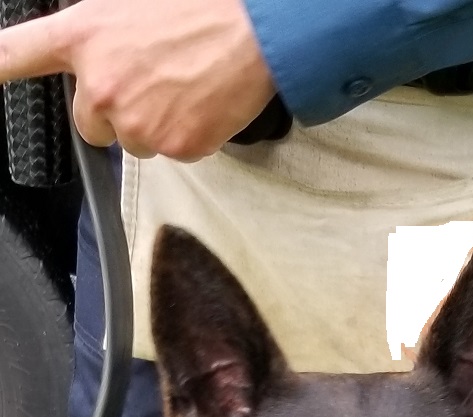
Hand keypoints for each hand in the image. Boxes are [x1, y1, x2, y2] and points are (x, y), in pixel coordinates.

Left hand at [0, 0, 275, 160]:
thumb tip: (95, 53)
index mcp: (84, 37)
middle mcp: (101, 84)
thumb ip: (99, 35)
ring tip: (183, 87)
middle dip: (115, 111)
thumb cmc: (198, 7)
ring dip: (153, 124)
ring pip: (135, 141)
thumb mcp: (129, 5)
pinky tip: (202, 102)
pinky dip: (187, 134)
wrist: (254, 32)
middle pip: (90, 124)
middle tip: (150, 82)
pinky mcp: (174, 146)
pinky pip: (173, 151)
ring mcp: (138, 121)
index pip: (15, 54)